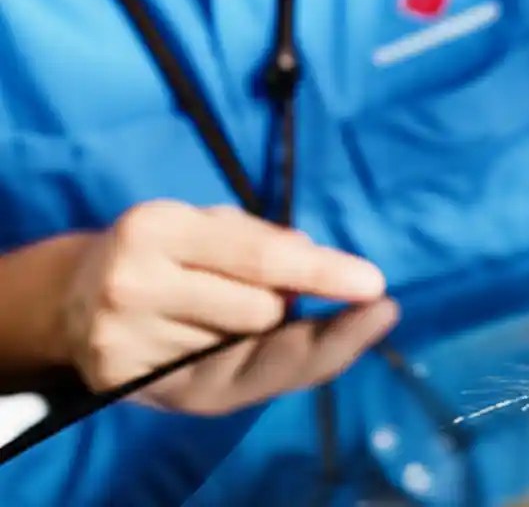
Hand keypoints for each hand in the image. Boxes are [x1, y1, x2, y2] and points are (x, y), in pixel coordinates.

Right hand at [59, 201, 391, 412]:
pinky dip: (236, 363)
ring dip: (257, 336)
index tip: (377, 289)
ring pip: (248, 348)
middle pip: (265, 312)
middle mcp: (134, 282)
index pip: (262, 257)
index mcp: (161, 225)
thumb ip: (268, 244)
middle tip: (255, 292)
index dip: (323, 274)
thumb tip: (331, 273)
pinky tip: (206, 343)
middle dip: (284, 305)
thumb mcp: (209, 226)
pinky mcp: (124, 382)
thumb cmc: (169, 255)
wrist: (72, 299)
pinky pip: (225, 381)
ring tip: (215, 315)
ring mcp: (123, 338)